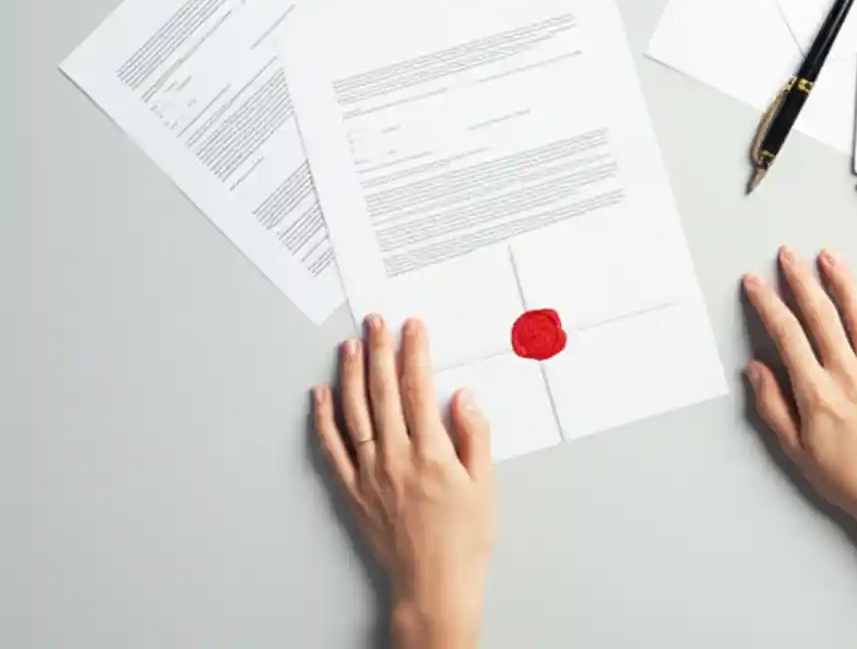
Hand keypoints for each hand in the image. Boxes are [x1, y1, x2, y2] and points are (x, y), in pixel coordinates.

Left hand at [312, 315, 493, 648]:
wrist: (433, 585)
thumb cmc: (463, 540)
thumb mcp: (485, 485)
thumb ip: (475, 436)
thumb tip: (463, 397)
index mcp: (431, 453)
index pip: (419, 390)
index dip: (415, 353)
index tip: (413, 328)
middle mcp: (395, 458)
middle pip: (384, 392)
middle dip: (381, 351)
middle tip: (377, 322)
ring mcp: (369, 474)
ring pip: (354, 412)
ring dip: (351, 375)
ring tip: (350, 346)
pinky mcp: (352, 491)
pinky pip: (331, 448)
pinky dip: (322, 419)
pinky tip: (320, 395)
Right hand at [743, 247, 856, 545]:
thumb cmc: (843, 477)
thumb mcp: (794, 450)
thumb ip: (773, 406)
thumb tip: (755, 368)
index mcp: (816, 393)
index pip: (787, 335)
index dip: (767, 304)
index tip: (754, 282)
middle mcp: (847, 375)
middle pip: (821, 315)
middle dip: (800, 279)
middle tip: (787, 254)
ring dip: (843, 281)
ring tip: (828, 256)